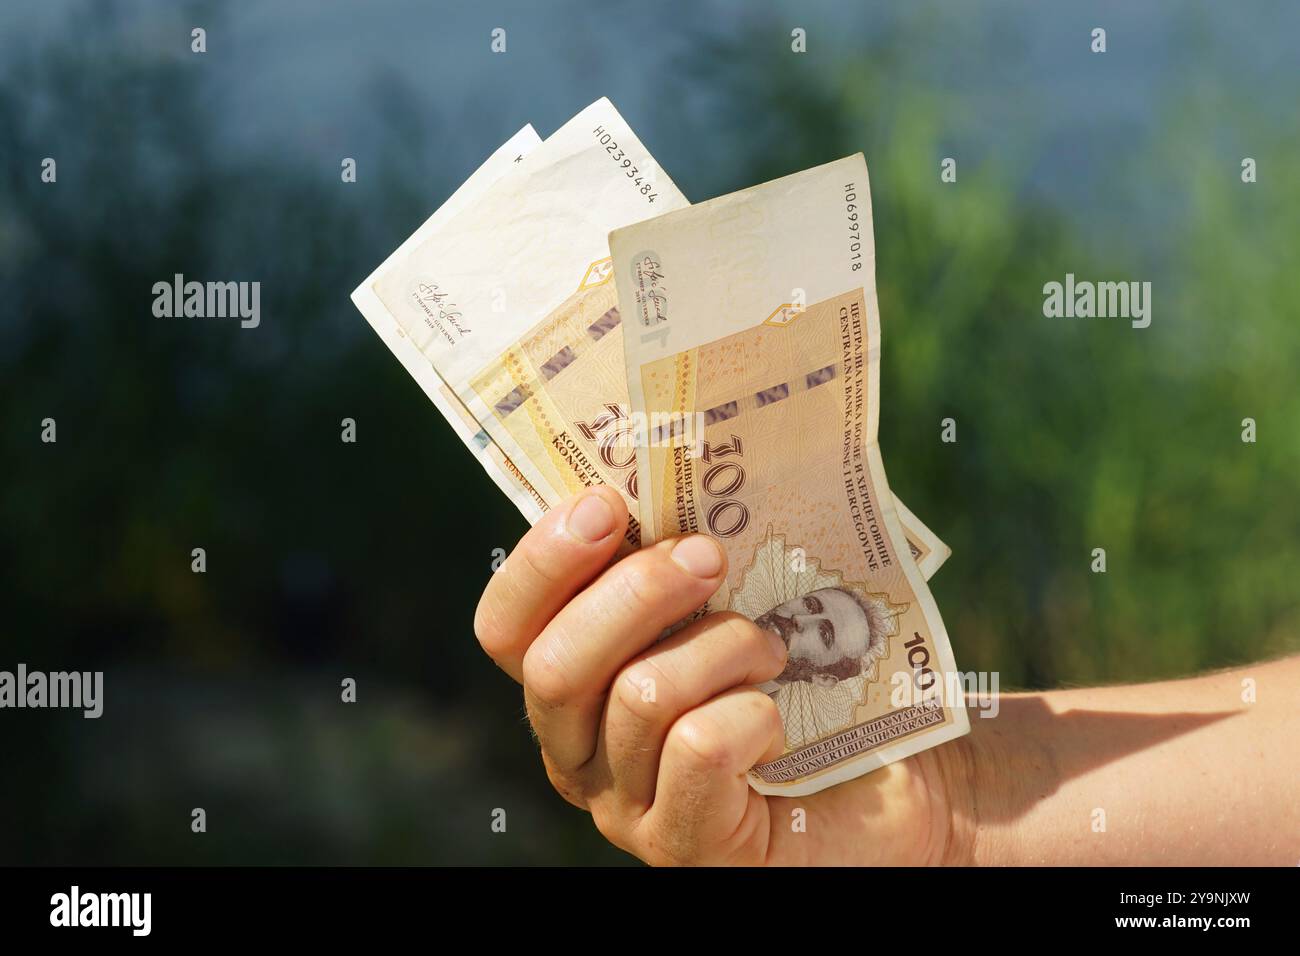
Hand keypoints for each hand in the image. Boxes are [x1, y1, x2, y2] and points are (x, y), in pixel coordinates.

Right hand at [474, 486, 975, 864]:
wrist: (895, 791)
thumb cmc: (807, 682)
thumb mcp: (735, 605)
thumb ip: (683, 557)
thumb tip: (674, 461)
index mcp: (573, 683)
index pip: (506, 626)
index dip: (543, 560)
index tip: (606, 503)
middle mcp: (578, 752)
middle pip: (554, 666)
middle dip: (635, 593)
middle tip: (707, 557)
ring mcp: (626, 806)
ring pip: (638, 698)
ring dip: (720, 649)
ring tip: (770, 648)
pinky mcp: (685, 843)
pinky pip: (697, 750)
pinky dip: (748, 713)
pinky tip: (777, 718)